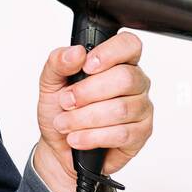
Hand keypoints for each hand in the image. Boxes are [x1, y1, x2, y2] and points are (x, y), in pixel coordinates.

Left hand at [33, 32, 152, 191]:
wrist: (58, 146)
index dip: (110, 53)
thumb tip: (75, 52)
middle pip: (125, 78)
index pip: (129, 45)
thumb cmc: (60, 110)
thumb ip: (58, 62)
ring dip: (85, 118)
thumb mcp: (50, 83)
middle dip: (88, 92)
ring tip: (64, 124)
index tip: (87, 66)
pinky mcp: (141, 133)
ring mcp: (141, 108)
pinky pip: (121, 133)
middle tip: (66, 102)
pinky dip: (92, 137)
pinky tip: (77, 138)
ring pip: (121, 109)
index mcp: (117, 62)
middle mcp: (135, 82)